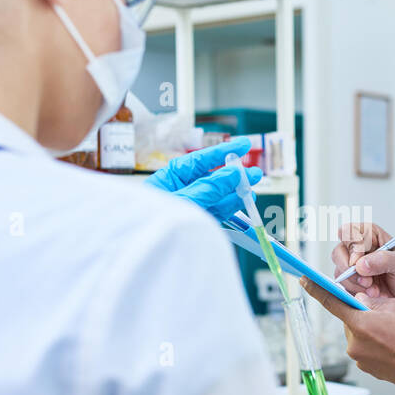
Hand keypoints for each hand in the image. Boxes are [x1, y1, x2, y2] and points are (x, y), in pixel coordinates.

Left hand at [145, 137, 262, 221]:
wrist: (141, 249)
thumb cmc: (151, 220)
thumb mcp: (184, 200)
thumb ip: (210, 188)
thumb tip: (233, 173)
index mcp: (171, 177)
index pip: (201, 159)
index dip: (223, 152)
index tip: (244, 144)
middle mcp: (180, 190)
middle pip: (211, 178)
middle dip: (233, 176)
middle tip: (254, 174)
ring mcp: (188, 206)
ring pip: (215, 196)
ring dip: (234, 192)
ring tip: (251, 189)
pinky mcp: (193, 222)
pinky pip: (214, 211)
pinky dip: (228, 207)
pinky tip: (240, 201)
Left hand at [301, 278, 394, 384]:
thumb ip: (374, 302)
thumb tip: (361, 301)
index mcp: (360, 324)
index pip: (331, 302)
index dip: (316, 290)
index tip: (304, 281)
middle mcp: (354, 343)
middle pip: (350, 320)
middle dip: (362, 315)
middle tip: (384, 315)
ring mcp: (360, 358)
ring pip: (358, 336)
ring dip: (369, 331)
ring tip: (393, 333)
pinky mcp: (367, 369)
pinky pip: (366, 350)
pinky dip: (375, 345)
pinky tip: (393, 345)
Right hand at [332, 222, 394, 299]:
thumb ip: (385, 260)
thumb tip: (361, 264)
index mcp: (370, 234)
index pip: (349, 232)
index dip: (352, 247)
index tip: (359, 263)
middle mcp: (357, 247)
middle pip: (338, 252)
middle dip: (350, 270)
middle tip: (367, 281)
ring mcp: (352, 265)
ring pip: (339, 271)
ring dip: (356, 284)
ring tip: (375, 289)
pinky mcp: (350, 281)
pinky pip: (343, 286)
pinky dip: (357, 292)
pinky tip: (372, 293)